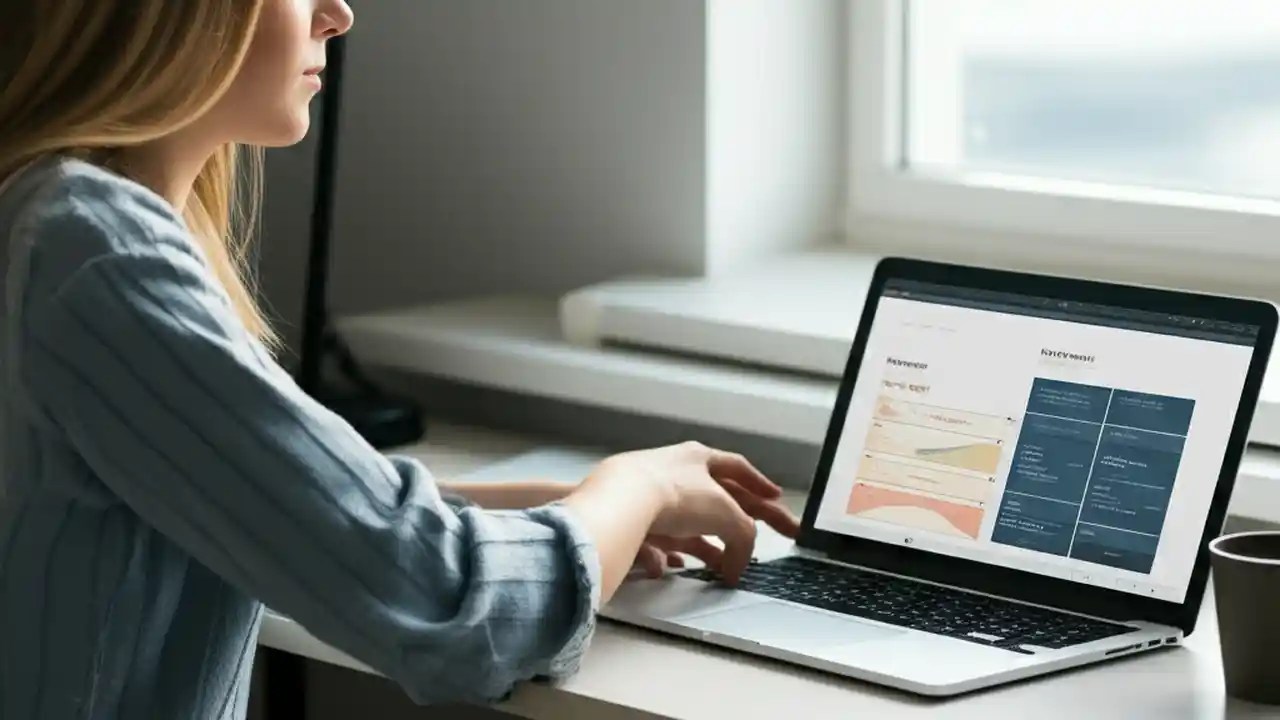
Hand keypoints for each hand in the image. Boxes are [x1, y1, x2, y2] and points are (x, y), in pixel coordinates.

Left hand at [596, 442, 799, 584]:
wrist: (621, 502)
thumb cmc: (674, 494)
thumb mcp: (726, 513)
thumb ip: (743, 537)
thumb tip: (737, 565)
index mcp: (700, 459)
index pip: (738, 469)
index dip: (760, 485)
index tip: (775, 500)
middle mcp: (676, 474)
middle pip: (717, 501)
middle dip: (738, 526)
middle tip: (755, 546)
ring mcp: (653, 496)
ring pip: (689, 525)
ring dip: (709, 547)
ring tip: (724, 569)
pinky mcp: (634, 520)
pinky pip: (660, 541)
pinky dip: (672, 556)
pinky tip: (677, 568)